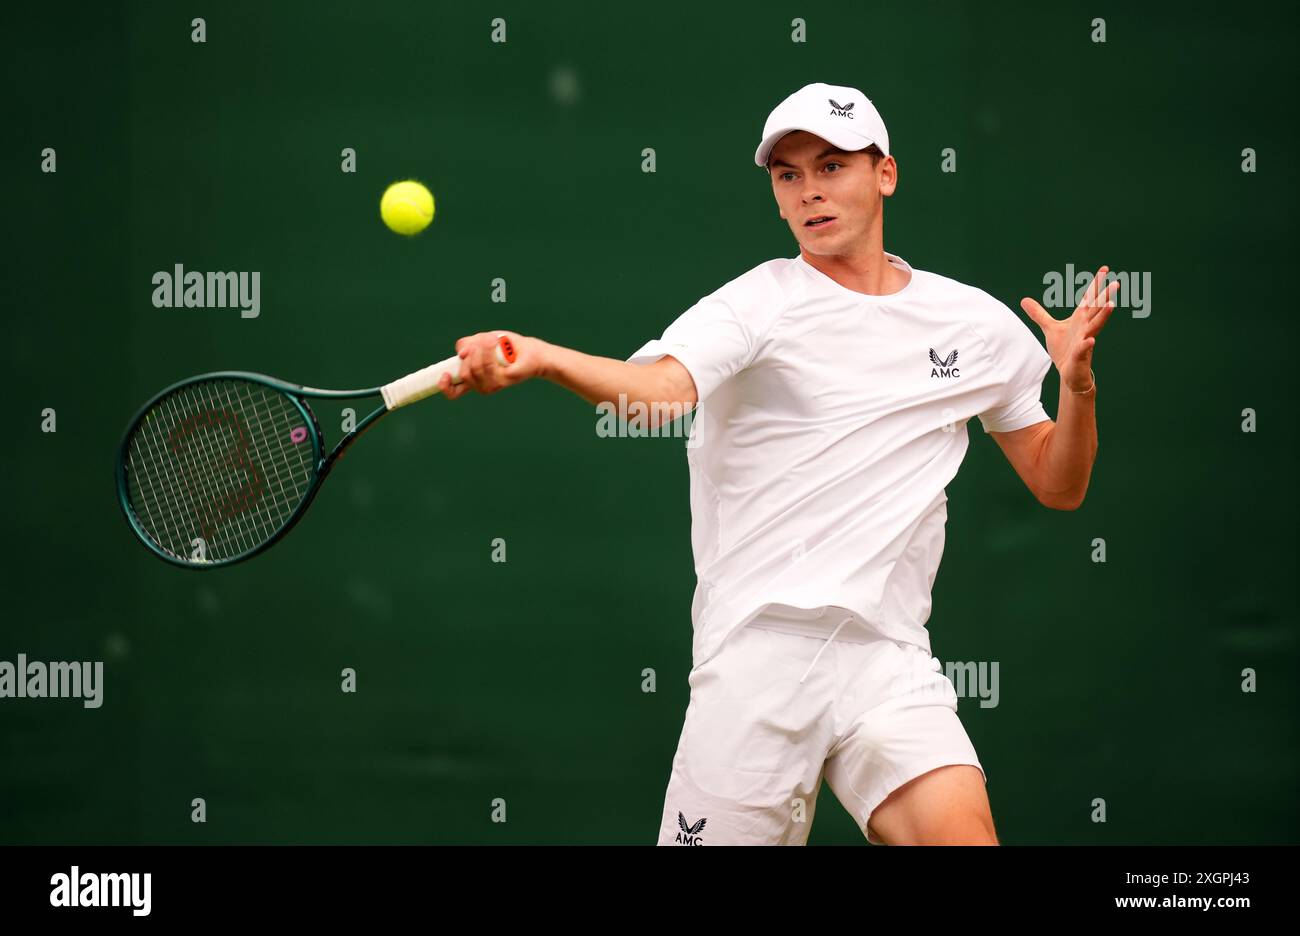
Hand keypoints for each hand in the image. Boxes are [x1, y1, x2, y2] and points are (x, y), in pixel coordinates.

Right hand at [440, 331, 548, 399]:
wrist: (530, 350)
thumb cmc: (506, 346)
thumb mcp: (481, 340)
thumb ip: (466, 344)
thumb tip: (460, 353)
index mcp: (474, 379)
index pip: (454, 392)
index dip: (445, 387)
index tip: (444, 376)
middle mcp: (482, 385)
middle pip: (464, 374)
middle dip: (469, 355)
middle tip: (481, 342)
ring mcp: (494, 385)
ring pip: (475, 369)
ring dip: (479, 350)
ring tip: (490, 340)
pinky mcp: (505, 380)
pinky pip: (488, 365)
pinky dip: (489, 350)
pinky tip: (495, 341)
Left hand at [1021, 265, 1116, 391]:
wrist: (1068, 372)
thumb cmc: (1064, 349)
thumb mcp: (1050, 328)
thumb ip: (1039, 314)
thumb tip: (1024, 300)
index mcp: (1080, 318)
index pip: (1089, 298)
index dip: (1096, 284)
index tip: (1105, 269)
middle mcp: (1085, 327)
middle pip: (1096, 309)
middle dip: (1105, 297)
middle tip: (1116, 283)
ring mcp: (1084, 340)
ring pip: (1095, 326)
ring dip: (1103, 316)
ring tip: (1112, 305)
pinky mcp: (1080, 355)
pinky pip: (1084, 349)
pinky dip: (1087, 345)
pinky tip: (1091, 341)